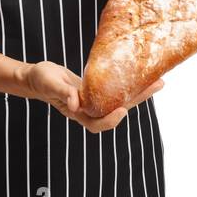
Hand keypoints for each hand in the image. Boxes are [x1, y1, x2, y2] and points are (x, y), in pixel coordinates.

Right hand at [20, 61, 163, 133]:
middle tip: (158, 84)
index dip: (110, 121)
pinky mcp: (97, 89)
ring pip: (120, 99)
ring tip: (158, 80)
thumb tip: (75, 104)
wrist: (38, 77)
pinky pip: (116, 88)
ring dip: (139, 91)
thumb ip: (62, 93)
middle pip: (118, 109)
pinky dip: (128, 83)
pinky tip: (138, 74)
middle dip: (138, 98)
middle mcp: (90, 108)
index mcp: (77, 112)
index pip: (97, 123)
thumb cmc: (41, 81)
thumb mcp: (49, 84)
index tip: (122, 111)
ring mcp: (94, 100)